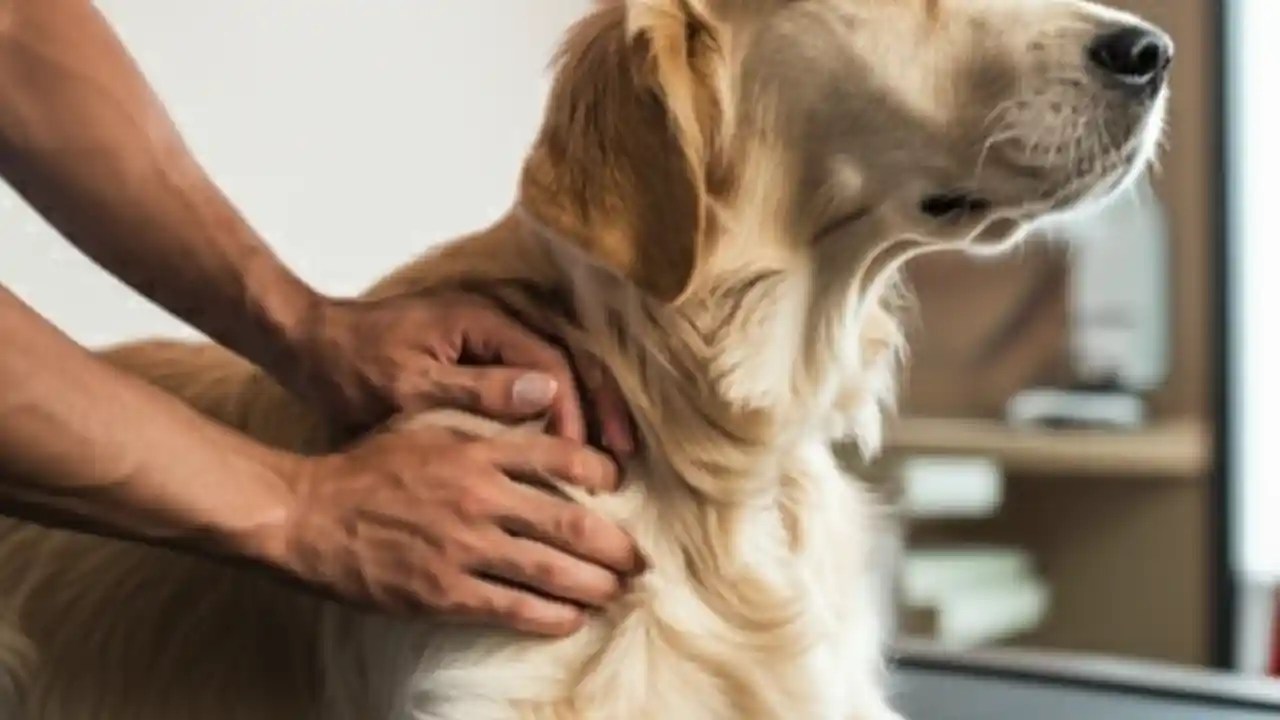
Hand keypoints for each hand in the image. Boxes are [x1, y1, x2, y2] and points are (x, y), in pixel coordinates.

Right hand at [267, 423, 643, 634]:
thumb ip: (483, 419)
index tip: (619, 485)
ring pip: (551, 571)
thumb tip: (540, 402)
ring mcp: (463, 548)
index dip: (602, 473)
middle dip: (616, 546)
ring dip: (595, 585)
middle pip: (571, 524)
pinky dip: (552, 615)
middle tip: (640, 559)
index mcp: (477, 451)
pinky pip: (513, 607)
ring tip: (617, 591)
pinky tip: (573, 618)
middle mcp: (479, 497)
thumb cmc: (366, 466)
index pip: (561, 458)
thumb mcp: (427, 423)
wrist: (307, 514)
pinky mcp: (444, 592)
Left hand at [287, 292, 633, 456]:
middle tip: (623, 456)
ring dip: (589, 404)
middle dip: (600, 406)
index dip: (575, 411)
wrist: (311, 343)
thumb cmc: (353, 369)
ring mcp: (493, 325)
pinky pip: (540, 367)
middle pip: (571, 355)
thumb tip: (549, 392)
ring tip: (610, 451)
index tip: (585, 459)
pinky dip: (563, 401)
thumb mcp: (410, 387)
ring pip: (562, 361)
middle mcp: (497, 313)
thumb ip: (478, 389)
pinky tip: (572, 438)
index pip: (551, 361)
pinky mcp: (484, 342)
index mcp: (482, 318)